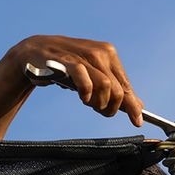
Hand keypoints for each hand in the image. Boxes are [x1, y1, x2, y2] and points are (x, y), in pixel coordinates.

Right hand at [8, 35, 144, 126]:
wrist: (36, 53)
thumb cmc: (66, 67)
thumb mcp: (93, 75)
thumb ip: (114, 88)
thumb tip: (138, 106)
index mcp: (109, 54)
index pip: (126, 85)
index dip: (132, 106)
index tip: (136, 122)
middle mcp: (100, 52)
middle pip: (118, 90)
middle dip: (111, 107)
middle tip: (100, 111)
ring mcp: (84, 55)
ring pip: (105, 86)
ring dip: (99, 103)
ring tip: (89, 103)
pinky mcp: (66, 61)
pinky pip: (84, 80)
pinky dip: (86, 92)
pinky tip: (83, 98)